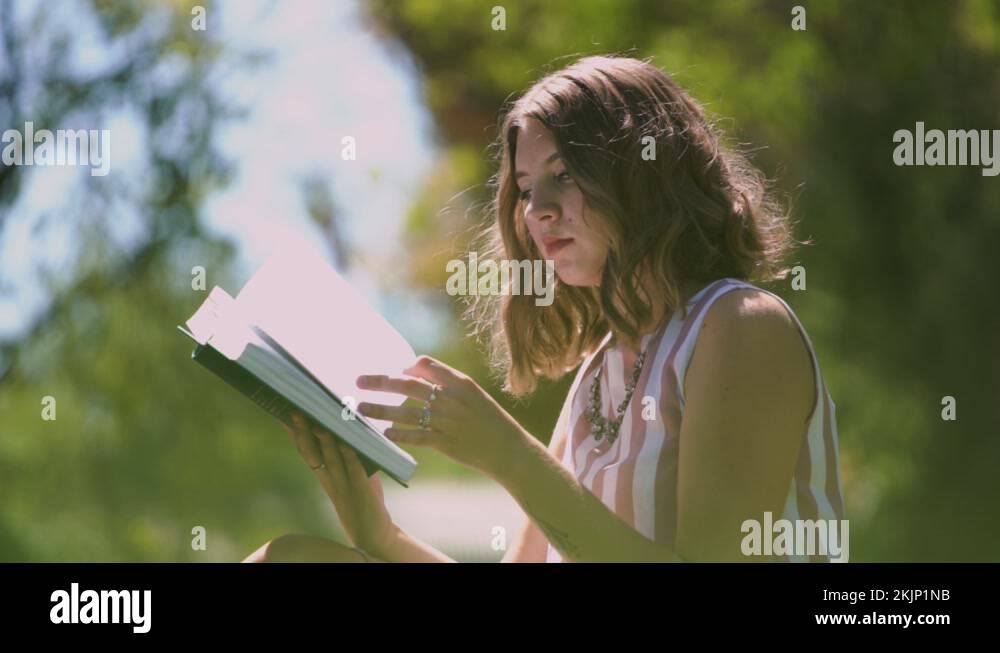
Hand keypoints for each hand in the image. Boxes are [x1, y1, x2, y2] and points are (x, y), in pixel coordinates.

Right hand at [283, 411, 397, 555]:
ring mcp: (345, 485)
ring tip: (320, 423)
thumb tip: (342, 422)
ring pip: (331, 459)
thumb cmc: (360, 497)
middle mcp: (330, 478)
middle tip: (297, 412)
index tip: (286, 412)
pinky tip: (349, 445)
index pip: (306, 449)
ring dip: (325, 442)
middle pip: (313, 452)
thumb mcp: (348, 473)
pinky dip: (352, 458)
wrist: (371, 530)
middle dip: (304, 432)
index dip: (295, 432)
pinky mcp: (363, 490)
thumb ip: (343, 453)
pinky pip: (356, 471)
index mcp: (324, 473)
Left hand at [355, 355, 526, 477]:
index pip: (425, 364)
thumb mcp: (473, 394)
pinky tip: (384, 433)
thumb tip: (414, 373)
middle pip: (408, 385)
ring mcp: (447, 421)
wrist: (508, 448)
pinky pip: (415, 436)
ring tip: (360, 408)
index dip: (406, 367)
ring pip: (405, 412)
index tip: (396, 373)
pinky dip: (398, 434)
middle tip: (359, 380)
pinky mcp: (445, 442)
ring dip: (379, 409)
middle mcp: (451, 399)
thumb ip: (447, 383)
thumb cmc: (489, 419)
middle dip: (380, 382)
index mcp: (459, 382)